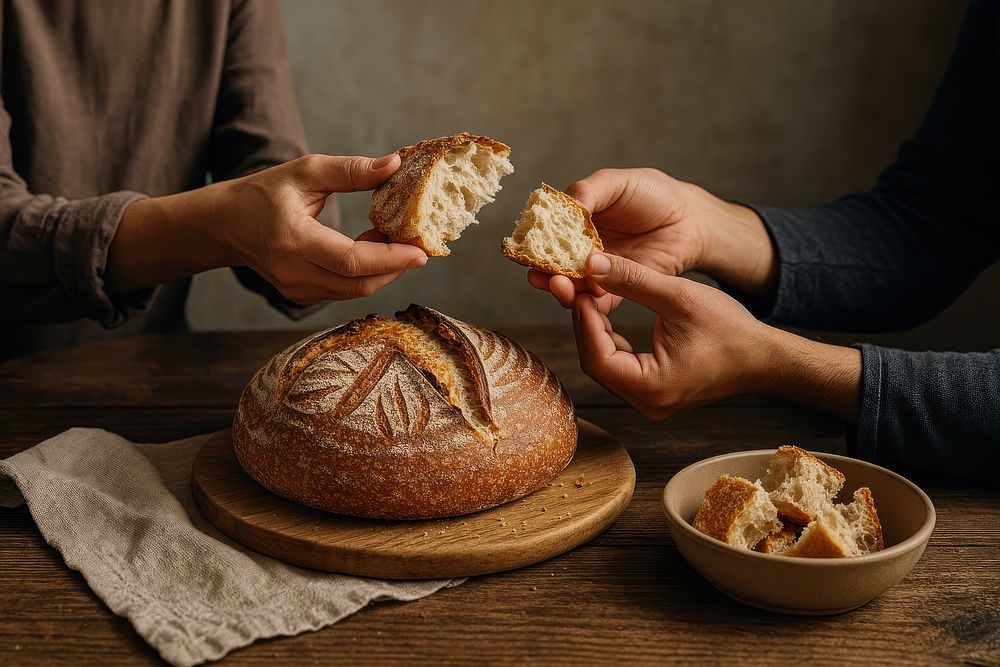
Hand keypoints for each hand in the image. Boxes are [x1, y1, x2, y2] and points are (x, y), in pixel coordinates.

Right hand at [108, 153, 426, 302]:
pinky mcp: (302, 297)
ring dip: (382, 268)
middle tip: (415, 240)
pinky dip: (366, 273)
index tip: (421, 251)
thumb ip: (351, 170)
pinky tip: (369, 247)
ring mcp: (297, 291)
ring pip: (355, 291)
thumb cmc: (264, 193)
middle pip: (359, 284)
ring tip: (389, 236)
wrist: (225, 225)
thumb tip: (395, 164)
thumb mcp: (305, 171)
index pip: (351, 261)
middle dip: (395, 266)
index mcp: (293, 241)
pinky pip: (345, 290)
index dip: (390, 259)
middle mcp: (294, 274)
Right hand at [527, 168, 775, 312]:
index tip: (524, 250)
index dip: (535, 244)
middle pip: (556, 265)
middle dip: (544, 272)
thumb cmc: (653, 194)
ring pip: (576, 285)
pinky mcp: (621, 288)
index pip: (548, 235)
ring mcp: (601, 270)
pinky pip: (603, 299)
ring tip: (558, 287)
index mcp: (576, 222)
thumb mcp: (617, 183)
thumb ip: (588, 191)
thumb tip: (563, 207)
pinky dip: (593, 300)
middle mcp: (583, 249)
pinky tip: (589, 295)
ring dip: (564, 289)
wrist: (690, 219)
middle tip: (537, 276)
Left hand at [574, 252, 860, 421]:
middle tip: (581, 290)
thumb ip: (632, 280)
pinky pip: (620, 368)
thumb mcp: (679, 297)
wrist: (764, 358)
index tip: (580, 288)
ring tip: (593, 297)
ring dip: (596, 332)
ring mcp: (649, 402)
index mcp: (652, 387)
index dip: (583, 320)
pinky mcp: (654, 394)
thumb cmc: (731, 329)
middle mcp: (647, 403)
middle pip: (595, 362)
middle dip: (586, 325)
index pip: (597, 356)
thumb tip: (592, 263)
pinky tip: (609, 315)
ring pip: (605, 365)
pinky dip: (611, 342)